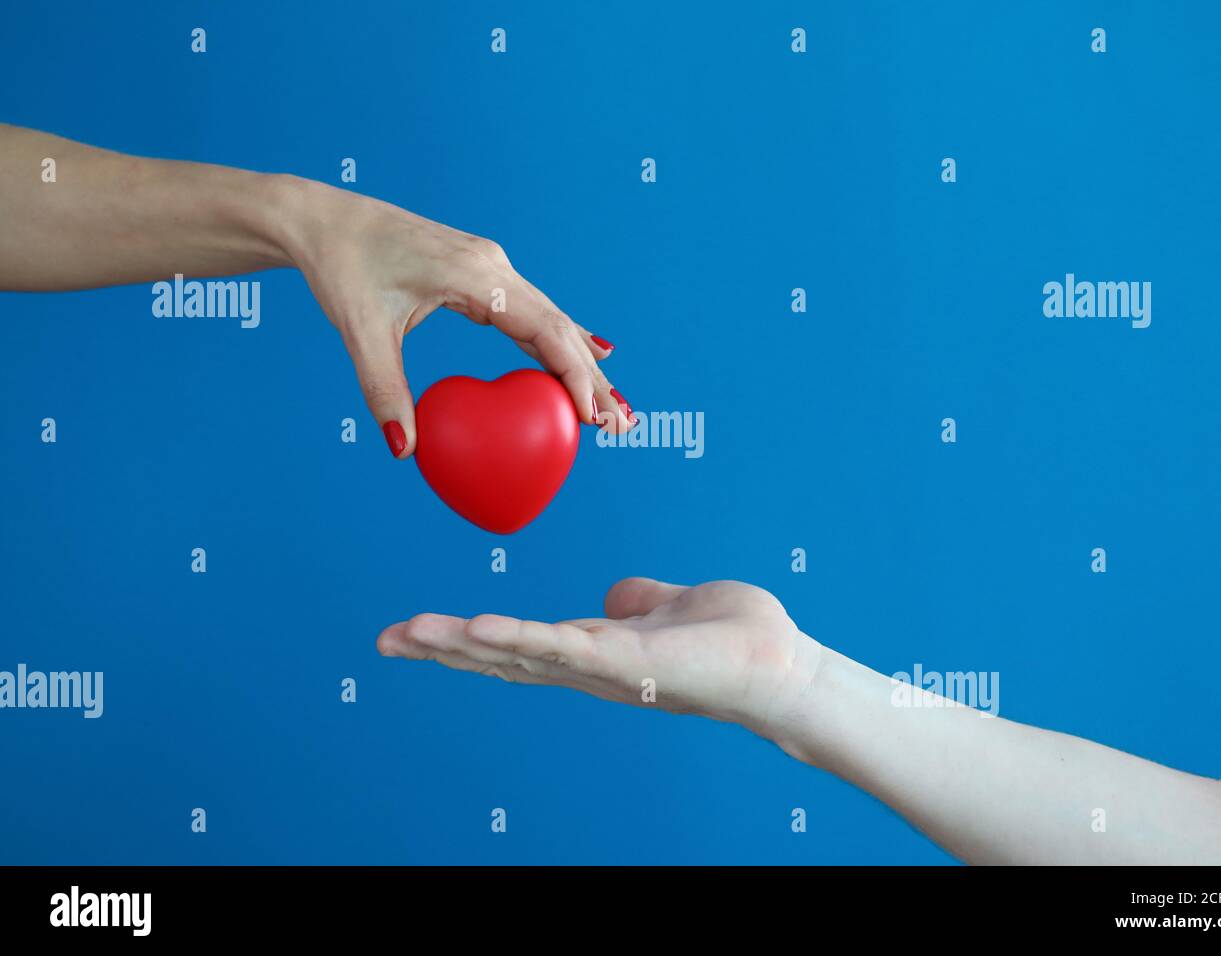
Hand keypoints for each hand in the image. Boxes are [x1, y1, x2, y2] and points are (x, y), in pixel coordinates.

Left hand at [280, 177, 635, 457]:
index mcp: (476, 275)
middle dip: (592, 380)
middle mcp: (494, 267)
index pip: (544, 329)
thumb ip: (384, 389)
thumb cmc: (342, 267)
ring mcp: (491, 267)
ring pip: (552, 321)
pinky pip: (531, 314)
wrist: (324, 218)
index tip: (592, 417)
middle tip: (622, 426)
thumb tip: (403, 450)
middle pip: (560, 328)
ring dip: (581, 364)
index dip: (573, 375)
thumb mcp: (360, 330)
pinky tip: (586, 357)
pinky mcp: (481, 273)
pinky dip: (558, 343)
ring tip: (612, 407)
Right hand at [376, 578, 823, 736]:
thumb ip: (639, 602)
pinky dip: (517, 638)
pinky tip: (475, 629)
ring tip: (407, 635)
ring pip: (519, 655)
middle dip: (442, 649)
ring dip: (461, 646)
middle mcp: (590, 667)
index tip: (414, 630)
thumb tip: (616, 597)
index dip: (466, 639)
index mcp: (595, 649)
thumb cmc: (734, 637)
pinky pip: (563, 648)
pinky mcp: (627, 663)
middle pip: (502, 657)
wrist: (781, 665)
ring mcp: (604, 669)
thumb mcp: (672, 607)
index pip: (517, 643)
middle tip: (385, 640)